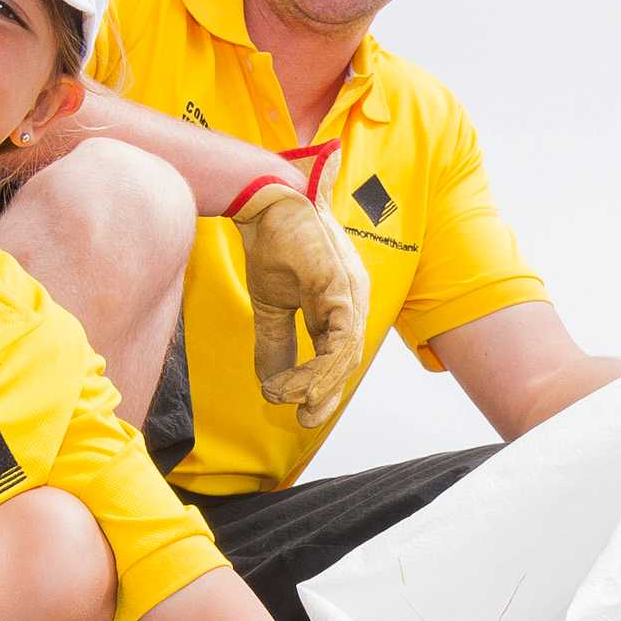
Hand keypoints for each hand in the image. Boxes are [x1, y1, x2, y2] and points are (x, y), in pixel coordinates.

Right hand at [229, 167, 368, 431]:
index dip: (322, 384)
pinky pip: (339, 339)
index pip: (338, 353)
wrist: (267, 201)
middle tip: (306, 419)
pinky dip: (320, 367)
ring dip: (317, 383)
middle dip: (326, 393)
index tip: (302, 411)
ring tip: (291, 400)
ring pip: (344, 355)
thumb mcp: (271, 305)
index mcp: (340, 303)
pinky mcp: (341, 288)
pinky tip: (298, 384)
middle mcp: (353, 300)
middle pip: (347, 359)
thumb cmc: (274, 243)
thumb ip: (274, 344)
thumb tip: (269, 384)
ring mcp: (351, 293)